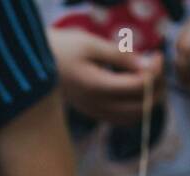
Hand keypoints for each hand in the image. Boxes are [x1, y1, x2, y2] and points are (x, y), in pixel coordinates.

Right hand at [48, 27, 164, 125]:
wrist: (33, 65)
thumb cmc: (61, 48)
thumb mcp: (91, 44)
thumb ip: (121, 56)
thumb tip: (147, 66)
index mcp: (97, 87)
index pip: (139, 87)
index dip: (155, 72)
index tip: (157, 55)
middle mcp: (97, 106)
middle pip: (142, 106)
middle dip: (157, 86)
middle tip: (156, 65)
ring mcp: (95, 113)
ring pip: (135, 116)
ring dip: (148, 98)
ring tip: (149, 76)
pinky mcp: (93, 114)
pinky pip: (123, 118)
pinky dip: (136, 106)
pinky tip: (135, 87)